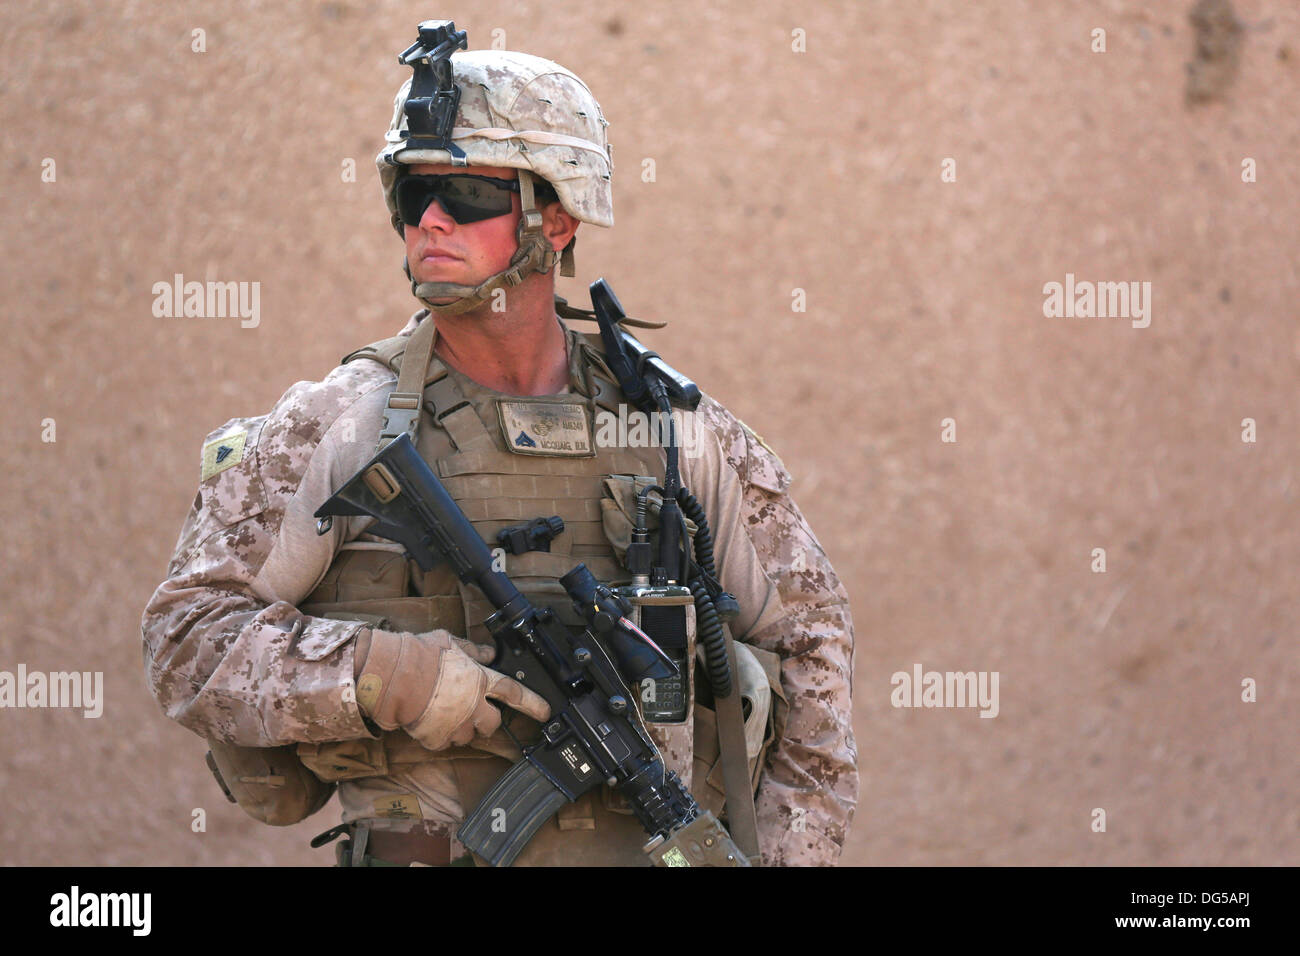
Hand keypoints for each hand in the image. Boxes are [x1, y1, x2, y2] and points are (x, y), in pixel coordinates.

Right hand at [353, 629, 550, 749]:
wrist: (394, 677)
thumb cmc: (420, 655)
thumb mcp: (450, 642)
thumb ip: (472, 650)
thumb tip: (489, 651)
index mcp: (480, 680)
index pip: (514, 693)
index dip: (533, 703)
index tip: (545, 711)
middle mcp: (473, 706)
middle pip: (493, 723)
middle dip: (487, 720)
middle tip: (473, 711)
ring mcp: (456, 725)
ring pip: (469, 736)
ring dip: (462, 728)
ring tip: (445, 713)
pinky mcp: (437, 739)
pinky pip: (444, 743)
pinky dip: (440, 736)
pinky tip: (429, 722)